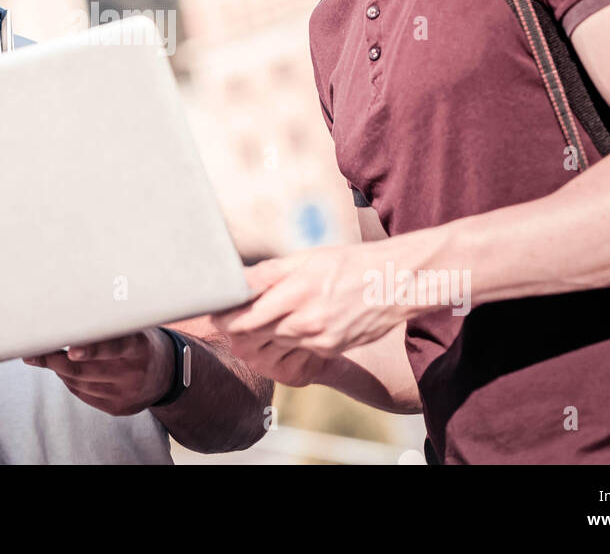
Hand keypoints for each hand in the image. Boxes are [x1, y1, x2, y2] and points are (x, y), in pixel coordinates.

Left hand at [22, 328, 173, 415]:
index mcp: (140, 346)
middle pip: (85, 370)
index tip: (71, 350)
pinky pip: (82, 394)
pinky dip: (70, 380)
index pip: (115, 346)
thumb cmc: (140, 340)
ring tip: (49, 355)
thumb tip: (67, 311)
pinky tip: (68, 370)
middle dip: (54, 360)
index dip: (92, 349)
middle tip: (33, 351)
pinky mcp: (118, 409)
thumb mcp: (134, 325)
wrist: (167, 373)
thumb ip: (108, 321)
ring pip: (79, 383)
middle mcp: (134, 373)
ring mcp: (126, 395)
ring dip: (59, 369)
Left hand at [211, 242, 405, 382]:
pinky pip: (294, 353)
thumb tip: (235, 281)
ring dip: (256, 338)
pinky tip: (283, 328)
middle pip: (253, 336)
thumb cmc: (348, 263)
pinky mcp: (329, 351)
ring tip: (251, 321)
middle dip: (236, 328)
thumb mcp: (306, 258)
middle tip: (225, 316)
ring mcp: (318, 341)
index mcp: (297, 292)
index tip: (215, 310)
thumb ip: (268, 273)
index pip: (245, 316)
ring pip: (270, 347)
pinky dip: (282, 343)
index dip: (224, 317)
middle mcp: (306, 322)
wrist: (394, 283)